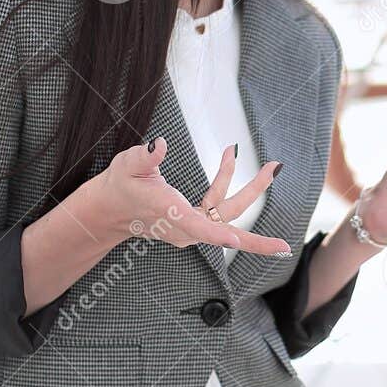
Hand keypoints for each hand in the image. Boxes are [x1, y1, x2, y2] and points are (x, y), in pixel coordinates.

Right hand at [89, 137, 292, 256]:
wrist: (111, 210)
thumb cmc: (120, 186)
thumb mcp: (127, 166)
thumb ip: (143, 157)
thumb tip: (158, 145)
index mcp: (169, 213)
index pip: (195, 226)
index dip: (216, 234)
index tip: (235, 241)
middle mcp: (185, 226)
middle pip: (227, 218)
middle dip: (253, 194)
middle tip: (274, 175)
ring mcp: (192, 227)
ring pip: (227, 211)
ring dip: (249, 187)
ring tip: (268, 165)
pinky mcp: (195, 223)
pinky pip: (218, 206)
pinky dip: (226, 183)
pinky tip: (228, 158)